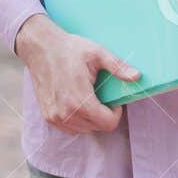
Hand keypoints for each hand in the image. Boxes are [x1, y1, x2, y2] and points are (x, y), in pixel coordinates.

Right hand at [14, 14, 137, 133]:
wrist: (41, 48)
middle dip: (105, 115)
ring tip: (89, 98)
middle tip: (102, 97)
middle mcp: (65, 113)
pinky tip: (78, 103)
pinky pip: (71, 128)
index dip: (116, 113)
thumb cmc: (70, 49)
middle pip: (98, 127)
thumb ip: (118, 67)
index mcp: (79, 99)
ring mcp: (55, 117)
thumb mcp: (97, 53)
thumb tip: (137, 76)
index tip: (114, 101)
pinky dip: (78, 120)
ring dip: (92, 119)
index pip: (108, 123)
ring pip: (84, 129)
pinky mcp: (48, 117)